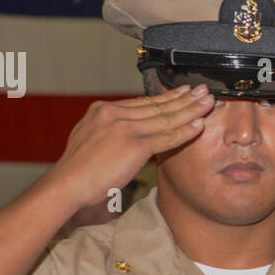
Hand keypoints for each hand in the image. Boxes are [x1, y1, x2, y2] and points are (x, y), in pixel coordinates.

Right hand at [45, 85, 214, 211]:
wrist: (66, 184)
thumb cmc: (76, 172)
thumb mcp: (89, 141)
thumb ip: (108, 133)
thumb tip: (124, 137)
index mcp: (102, 110)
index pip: (141, 103)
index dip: (164, 98)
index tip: (181, 92)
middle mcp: (113, 113)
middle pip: (156, 105)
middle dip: (183, 98)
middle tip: (202, 90)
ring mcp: (124, 128)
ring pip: (165, 118)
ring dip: (191, 110)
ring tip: (208, 102)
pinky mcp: (134, 144)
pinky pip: (167, 136)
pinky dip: (186, 131)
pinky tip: (200, 125)